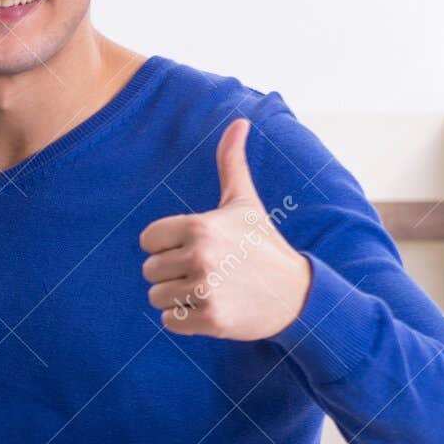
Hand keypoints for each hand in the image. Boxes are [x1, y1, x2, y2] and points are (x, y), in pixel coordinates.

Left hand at [139, 117, 311, 338]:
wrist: (296, 295)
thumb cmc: (263, 245)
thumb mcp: (245, 203)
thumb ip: (232, 163)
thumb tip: (239, 121)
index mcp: (199, 226)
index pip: (147, 241)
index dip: (166, 247)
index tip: (193, 248)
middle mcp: (200, 256)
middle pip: (150, 271)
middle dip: (171, 274)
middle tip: (206, 272)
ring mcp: (205, 289)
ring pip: (156, 298)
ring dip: (177, 298)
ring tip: (210, 289)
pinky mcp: (210, 319)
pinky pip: (169, 322)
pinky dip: (185, 320)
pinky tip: (212, 308)